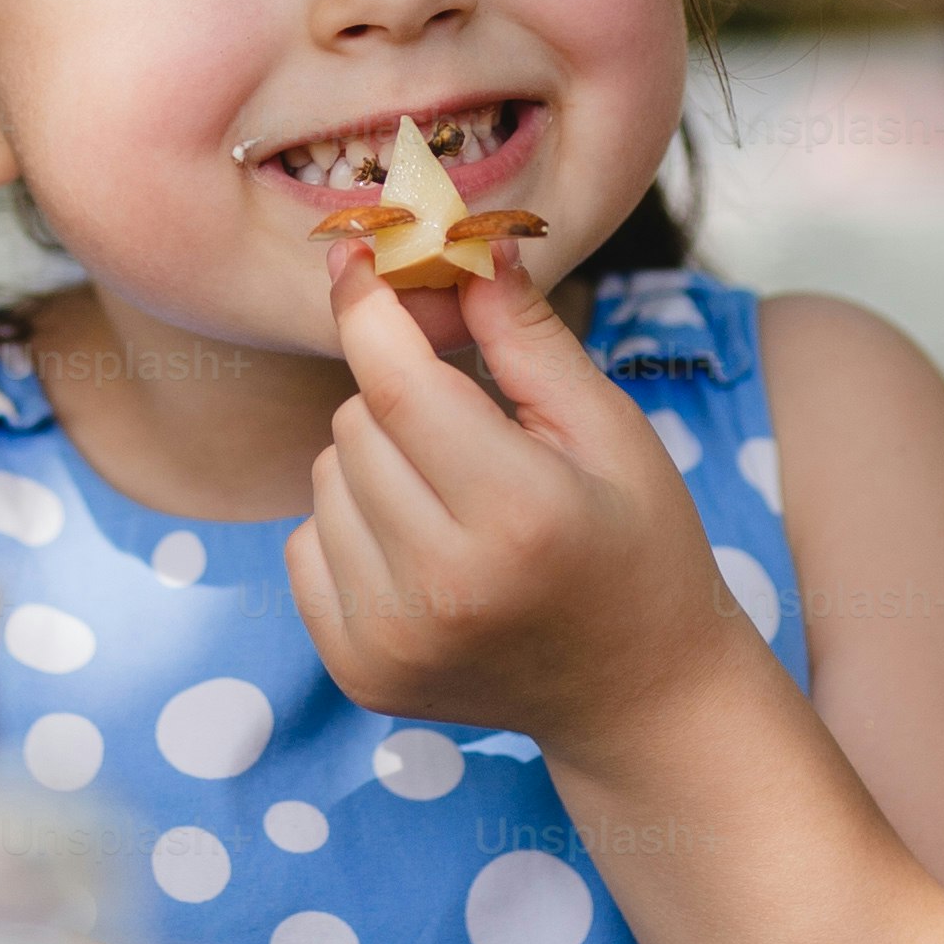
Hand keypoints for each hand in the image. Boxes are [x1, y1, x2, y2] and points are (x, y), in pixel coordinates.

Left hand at [282, 240, 759, 760]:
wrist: (640, 698)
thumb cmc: (639, 546)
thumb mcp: (609, 429)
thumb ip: (525, 338)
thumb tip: (460, 245)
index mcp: (518, 514)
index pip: (396, 384)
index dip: (366, 309)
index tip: (354, 258)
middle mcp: (443, 587)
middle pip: (354, 425)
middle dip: (400, 401)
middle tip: (472, 435)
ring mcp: (392, 642)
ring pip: (324, 480)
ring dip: (375, 467)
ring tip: (455, 503)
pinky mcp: (359, 673)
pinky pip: (303, 547)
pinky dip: (350, 530)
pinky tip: (422, 553)